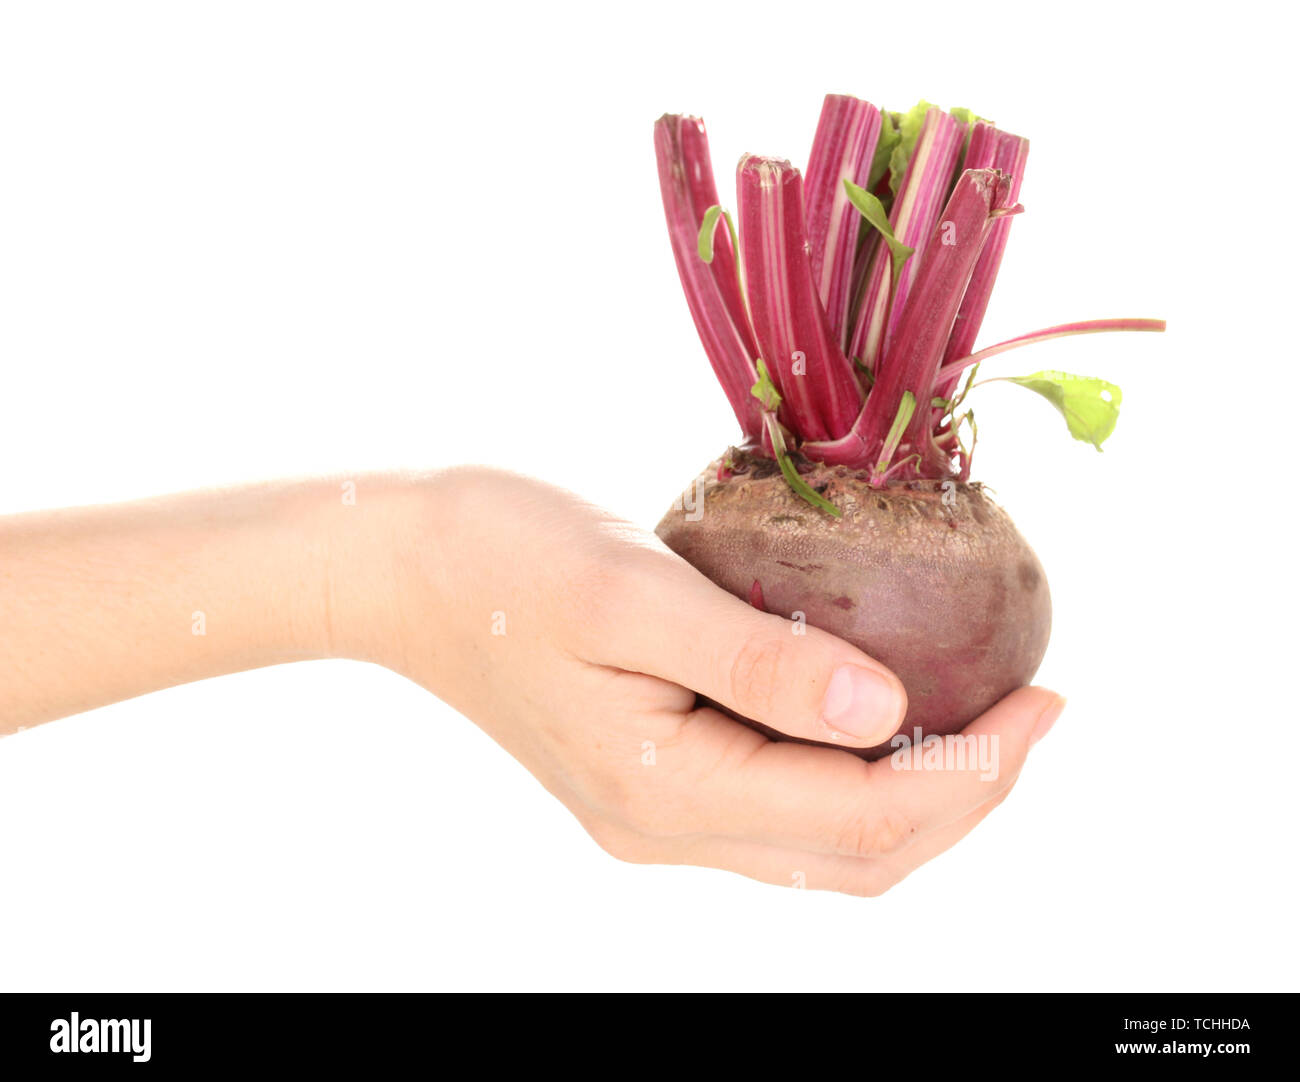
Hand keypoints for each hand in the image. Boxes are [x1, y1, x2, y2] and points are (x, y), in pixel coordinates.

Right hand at [378, 467, 1065, 895]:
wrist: (401, 567)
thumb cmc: (503, 557)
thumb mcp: (633, 591)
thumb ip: (758, 660)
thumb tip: (887, 709)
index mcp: (662, 790)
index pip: (861, 815)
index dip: (974, 770)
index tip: (1047, 697)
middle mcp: (663, 825)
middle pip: (856, 852)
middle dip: (968, 792)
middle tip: (1039, 707)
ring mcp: (653, 811)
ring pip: (824, 843)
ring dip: (920, 792)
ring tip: (987, 716)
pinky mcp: (649, 777)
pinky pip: (782, 807)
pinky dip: (857, 775)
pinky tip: (886, 709)